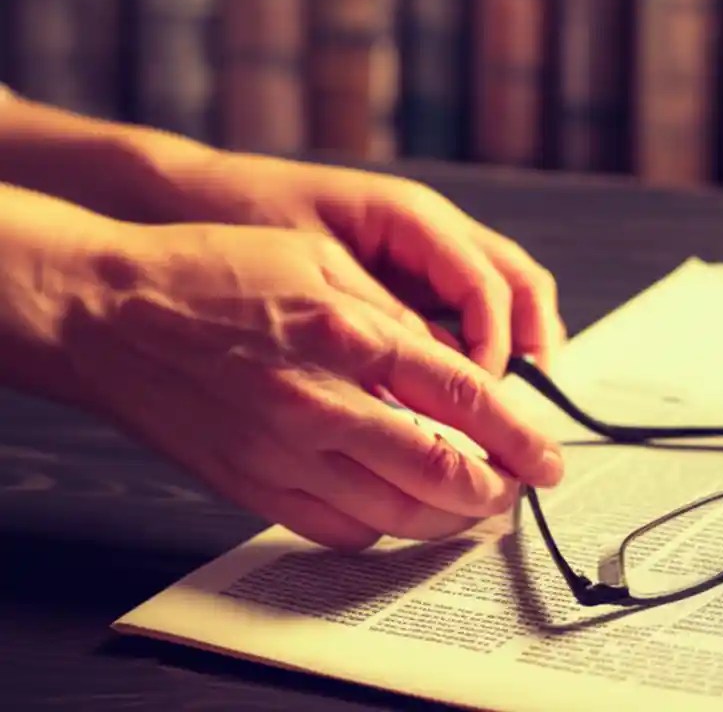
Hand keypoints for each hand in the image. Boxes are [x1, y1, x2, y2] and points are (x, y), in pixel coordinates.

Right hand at [63, 222, 563, 550]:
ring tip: (475, 504)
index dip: (519, 433)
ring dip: (450, 517)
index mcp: (345, 334)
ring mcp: (281, 452)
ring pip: (396, 513)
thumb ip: (393, 315)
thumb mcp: (319, 260)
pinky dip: (386, 527)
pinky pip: (339, 530)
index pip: (463, 396)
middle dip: (497, 488)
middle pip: (440, 471)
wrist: (108, 313)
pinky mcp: (251, 486)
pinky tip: (401, 508)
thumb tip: (459, 361)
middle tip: (521, 486)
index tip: (547, 456)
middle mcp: (318, 403)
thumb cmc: (213, 272)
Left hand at [160, 152, 566, 374]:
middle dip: (534, 347)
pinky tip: (470, 395)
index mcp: (414, 218)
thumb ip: (382, 323)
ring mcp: (430, 250)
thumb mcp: (312, 277)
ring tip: (509, 411)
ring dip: (521, 349)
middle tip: (522, 412)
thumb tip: (435, 382)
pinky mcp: (414, 274)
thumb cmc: (244, 225)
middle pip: (521, 283)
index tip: (485, 403)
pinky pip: (474, 308)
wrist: (194, 202)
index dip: (497, 348)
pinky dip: (487, 348)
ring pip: (510, 293)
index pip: (488, 284)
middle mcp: (435, 230)